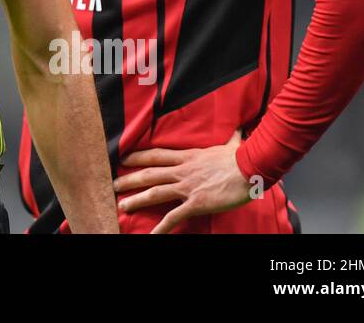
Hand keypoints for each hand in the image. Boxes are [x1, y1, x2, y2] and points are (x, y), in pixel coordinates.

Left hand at [112, 130, 252, 233]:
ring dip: (137, 200)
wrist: (250, 168)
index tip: (123, 158)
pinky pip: (174, 216)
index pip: (157, 155)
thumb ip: (231, 138)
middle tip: (113, 185)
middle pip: (149, 174)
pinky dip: (162, 227)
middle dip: (129, 179)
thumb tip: (240, 128)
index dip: (138, 157)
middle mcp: (182, 171)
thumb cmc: (242, 157)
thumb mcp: (231, 144)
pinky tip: (152, 235)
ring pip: (155, 193)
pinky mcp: (196, 202)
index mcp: (188, 157)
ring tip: (122, 206)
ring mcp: (187, 186)